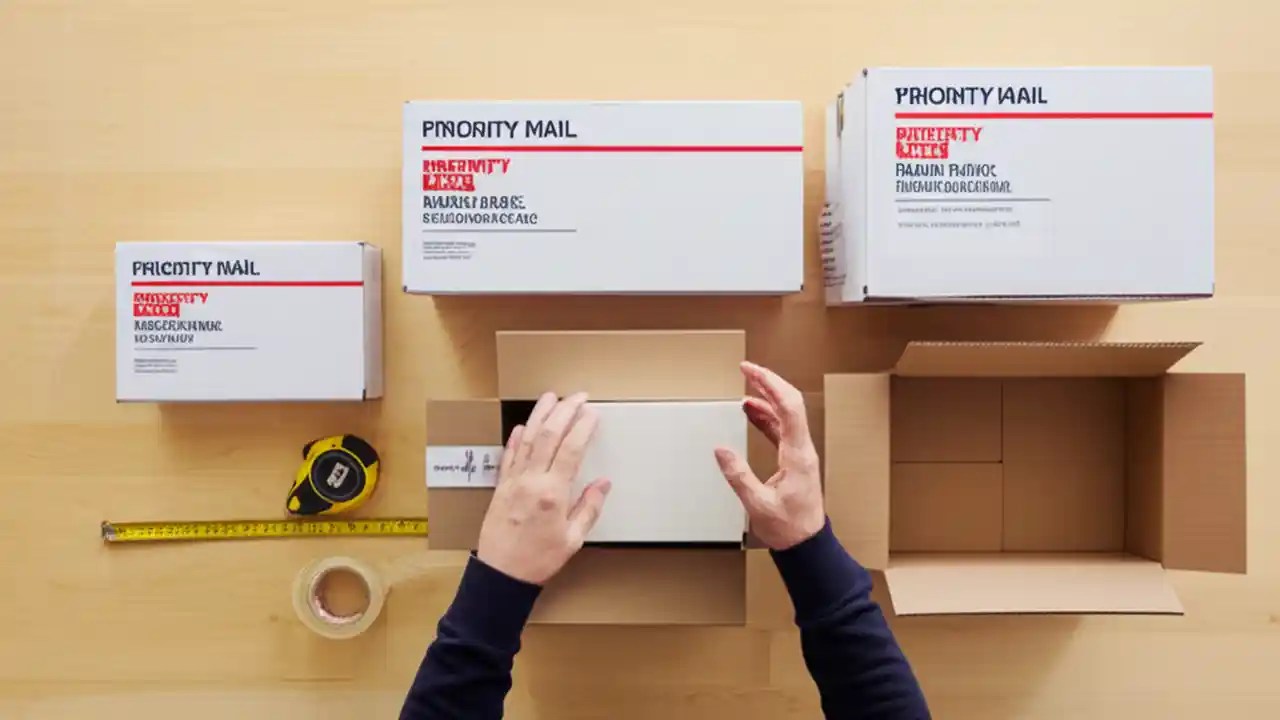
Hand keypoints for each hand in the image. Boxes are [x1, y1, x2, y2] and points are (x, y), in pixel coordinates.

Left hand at [477, 392, 611, 584]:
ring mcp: (513, 481)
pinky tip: (522, 426)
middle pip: (549, 435)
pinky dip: (516, 438)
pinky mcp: (501, 486)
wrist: (501, 574)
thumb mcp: (573, 539)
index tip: (593, 413)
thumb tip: (603, 483)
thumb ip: (589, 508)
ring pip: (527, 438)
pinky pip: (509, 455)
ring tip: (550, 397)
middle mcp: (531, 481)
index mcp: (553, 493)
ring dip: (540, 414)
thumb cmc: (538, 560)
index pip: (571, 449)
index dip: (583, 427)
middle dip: (564, 411)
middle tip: (577, 396)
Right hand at [714, 362, 824, 550]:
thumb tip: (720, 450)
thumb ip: (737, 475)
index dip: (769, 384)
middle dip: (768, 382)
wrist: (807, 545)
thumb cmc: (788, 528)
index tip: (750, 370)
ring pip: (785, 414)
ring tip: (745, 387)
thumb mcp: (757, 504)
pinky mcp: (794, 460)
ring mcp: (799, 453)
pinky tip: (750, 411)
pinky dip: (766, 416)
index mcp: (797, 455)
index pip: (788, 407)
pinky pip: (781, 429)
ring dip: (766, 398)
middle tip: (747, 368)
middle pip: (790, 403)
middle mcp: (802, 449)